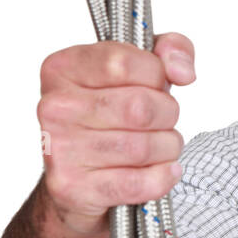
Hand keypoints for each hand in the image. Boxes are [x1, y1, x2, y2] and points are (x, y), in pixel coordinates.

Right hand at [36, 33, 194, 235]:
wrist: (80, 177)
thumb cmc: (113, 114)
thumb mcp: (141, 68)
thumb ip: (170, 49)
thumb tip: (182, 70)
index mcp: (63, 68)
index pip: (124, 62)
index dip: (156, 75)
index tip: (157, 84)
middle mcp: (55, 107)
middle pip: (139, 107)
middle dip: (168, 114)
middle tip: (163, 120)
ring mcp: (60, 149)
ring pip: (143, 147)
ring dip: (167, 147)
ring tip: (160, 145)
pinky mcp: (73, 187)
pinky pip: (138, 183)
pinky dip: (163, 177)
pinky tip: (164, 170)